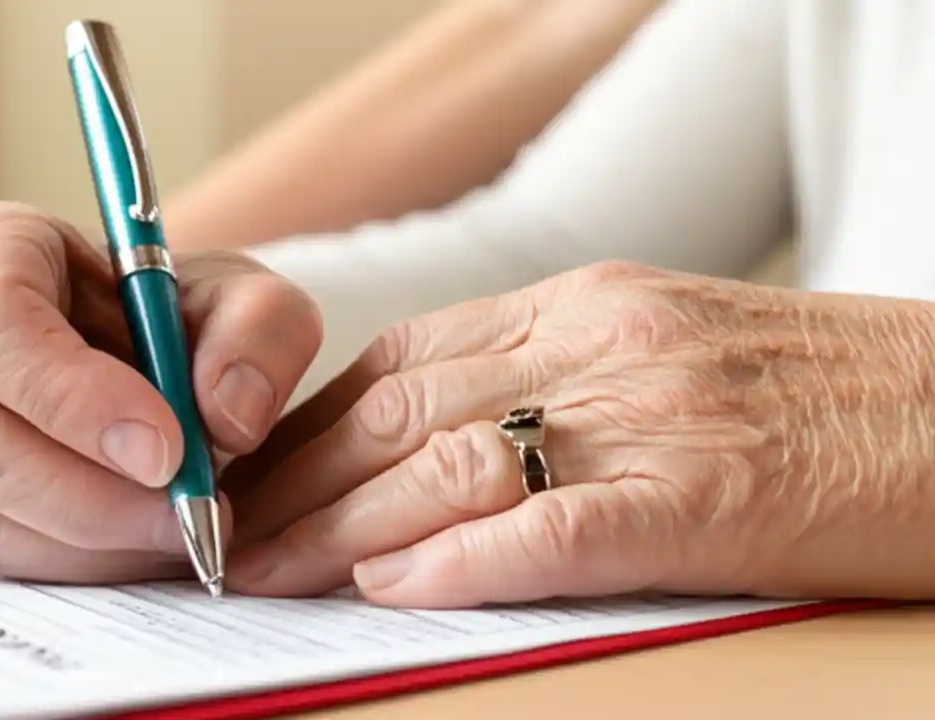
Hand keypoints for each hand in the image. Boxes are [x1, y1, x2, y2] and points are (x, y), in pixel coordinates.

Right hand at [0, 202, 319, 581]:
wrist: (137, 354)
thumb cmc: (171, 314)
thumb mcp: (239, 296)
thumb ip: (260, 331)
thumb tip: (230, 417)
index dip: (68, 395)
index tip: (166, 448)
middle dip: (86, 492)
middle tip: (187, 512)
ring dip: (80, 541)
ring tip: (173, 531)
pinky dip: (63, 564)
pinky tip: (132, 548)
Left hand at [227, 261, 934, 606]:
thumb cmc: (820, 394)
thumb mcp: (666, 348)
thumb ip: (555, 381)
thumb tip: (435, 444)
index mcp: (586, 305)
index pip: (401, 358)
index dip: (309, 421)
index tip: (253, 473)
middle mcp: (598, 345)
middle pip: (399, 409)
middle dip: (295, 480)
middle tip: (225, 537)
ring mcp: (645, 415)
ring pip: (445, 463)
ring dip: (339, 526)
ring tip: (269, 575)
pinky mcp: (699, 496)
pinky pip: (546, 527)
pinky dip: (454, 559)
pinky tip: (386, 588)